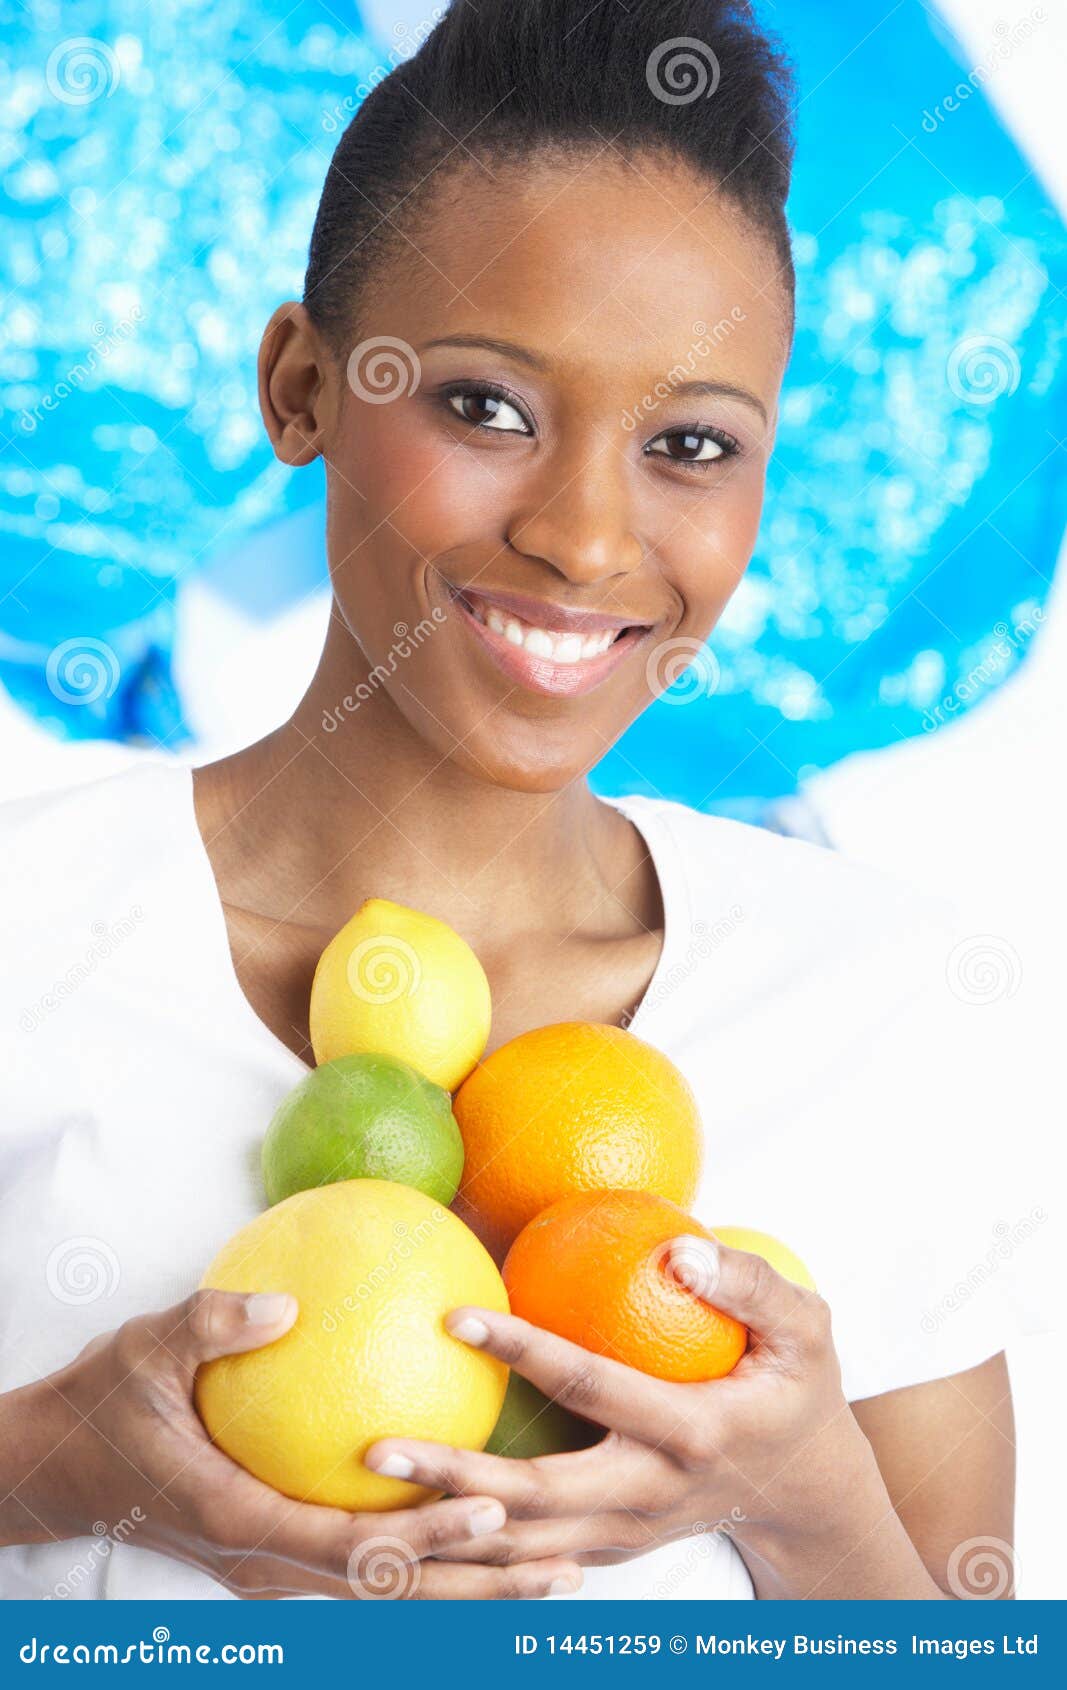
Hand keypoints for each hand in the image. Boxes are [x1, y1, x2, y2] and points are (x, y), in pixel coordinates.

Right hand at [7, 1289, 582, 1598]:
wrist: (65, 1467)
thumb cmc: (107, 1403)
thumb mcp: (143, 1349)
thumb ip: (209, 1327)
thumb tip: (281, 1304)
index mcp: (240, 1522)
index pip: (347, 1548)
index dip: (422, 1538)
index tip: (492, 1512)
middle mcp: (266, 1565)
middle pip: (389, 1594)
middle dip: (476, 1589)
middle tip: (562, 1568)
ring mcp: (275, 1570)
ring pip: (386, 1595)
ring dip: (467, 1591)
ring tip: (552, 1574)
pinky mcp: (282, 1557)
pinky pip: (365, 1570)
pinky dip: (429, 1564)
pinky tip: (484, 1534)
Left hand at [364, 1237, 884, 1581]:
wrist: (807, 1492)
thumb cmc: (797, 1389)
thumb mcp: (805, 1328)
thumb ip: (750, 1285)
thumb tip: (676, 1251)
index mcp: (692, 1434)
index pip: (592, 1387)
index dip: (523, 1350)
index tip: (455, 1315)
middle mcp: (651, 1496)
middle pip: (536, 1496)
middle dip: (453, 1476)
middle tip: (377, 1445)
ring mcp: (627, 1534)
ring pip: (522, 1546)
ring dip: (445, 1528)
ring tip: (372, 1494)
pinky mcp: (608, 1550)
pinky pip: (529, 1560)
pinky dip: (471, 1554)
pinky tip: (410, 1528)